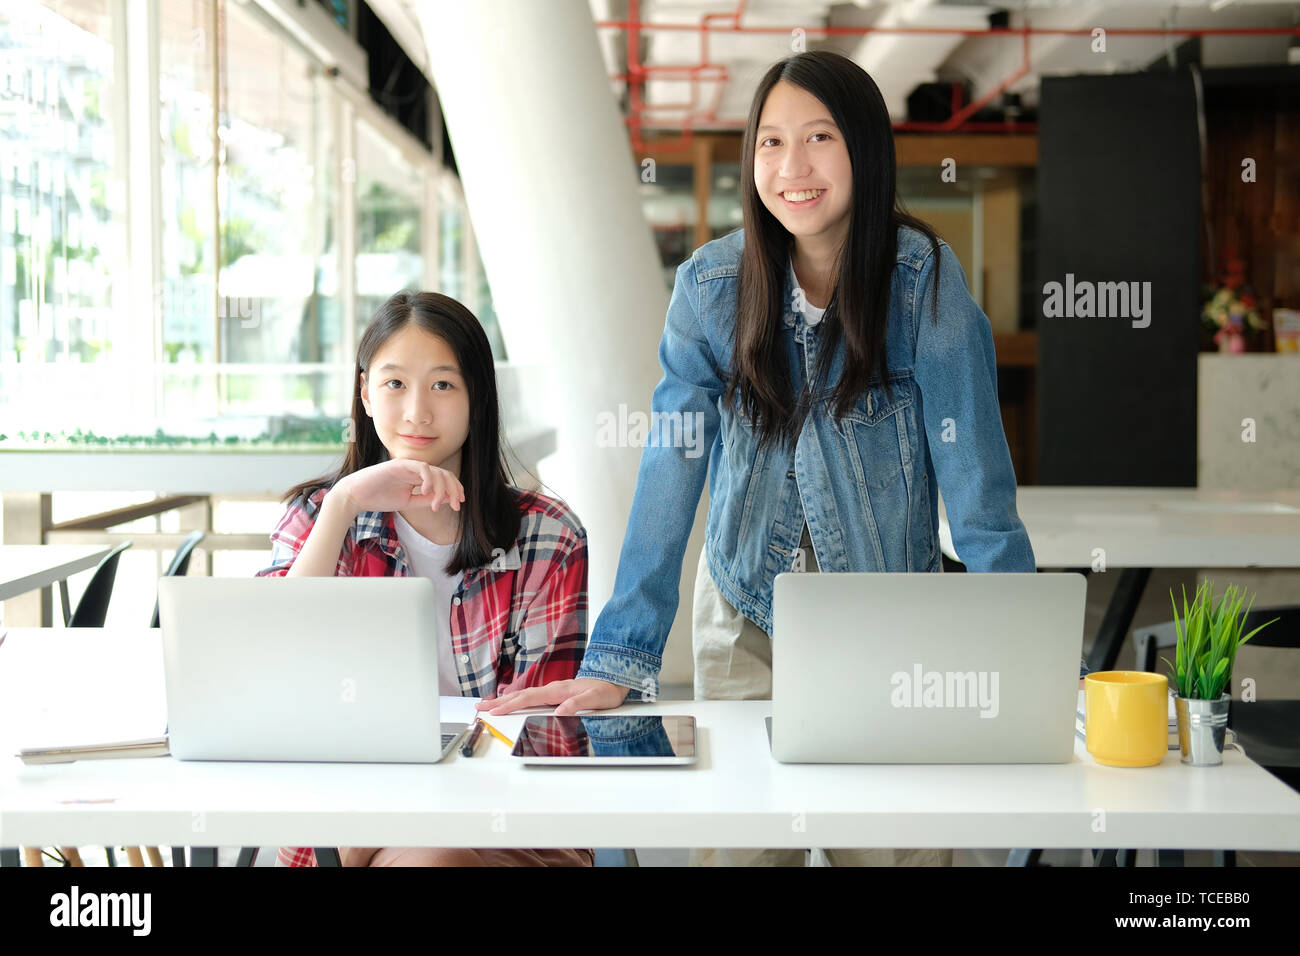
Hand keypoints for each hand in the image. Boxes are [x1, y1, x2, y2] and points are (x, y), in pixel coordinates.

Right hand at [333, 459, 464, 514]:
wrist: (355, 496)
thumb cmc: (378, 498)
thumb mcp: (408, 502)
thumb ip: (425, 500)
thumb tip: (446, 500)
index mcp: (418, 476)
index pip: (443, 478)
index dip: (454, 489)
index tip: (459, 503)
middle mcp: (415, 469)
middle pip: (444, 473)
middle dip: (454, 489)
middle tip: (457, 505)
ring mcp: (408, 465)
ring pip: (436, 471)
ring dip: (442, 489)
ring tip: (437, 504)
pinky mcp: (400, 464)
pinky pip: (422, 468)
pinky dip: (429, 480)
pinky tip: (427, 493)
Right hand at [476, 679, 630, 716]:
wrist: (616, 681)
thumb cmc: (607, 691)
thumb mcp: (597, 699)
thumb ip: (578, 704)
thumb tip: (560, 711)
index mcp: (558, 690)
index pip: (529, 698)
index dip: (511, 705)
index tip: (495, 711)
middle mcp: (553, 688)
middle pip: (520, 695)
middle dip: (499, 701)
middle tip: (480, 706)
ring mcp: (553, 690)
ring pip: (523, 695)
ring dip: (505, 700)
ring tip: (488, 704)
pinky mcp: (555, 693)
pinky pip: (530, 696)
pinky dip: (517, 698)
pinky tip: (511, 700)